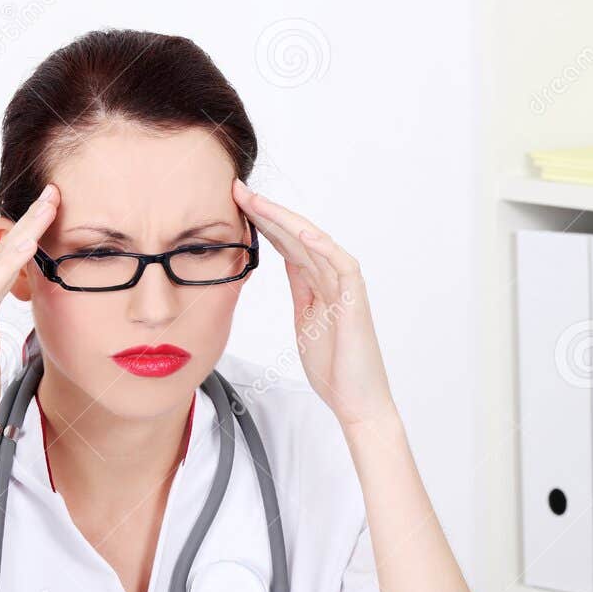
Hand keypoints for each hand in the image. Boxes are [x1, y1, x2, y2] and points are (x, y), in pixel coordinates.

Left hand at [232, 178, 394, 427]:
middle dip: (267, 213)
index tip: (235, 205)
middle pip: (297, 236)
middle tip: (237, 190)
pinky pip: (342, 265)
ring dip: (286, 221)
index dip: (263, 223)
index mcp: (318, 285)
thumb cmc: (335, 369)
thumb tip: (285, 262)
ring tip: (257, 202)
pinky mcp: (356, 302)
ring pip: (315, 243)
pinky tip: (300, 232)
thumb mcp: (305, 321)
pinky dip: (323, 247)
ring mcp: (346, 288)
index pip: (288, 244)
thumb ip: (300, 289)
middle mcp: (333, 279)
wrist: (357, 401)